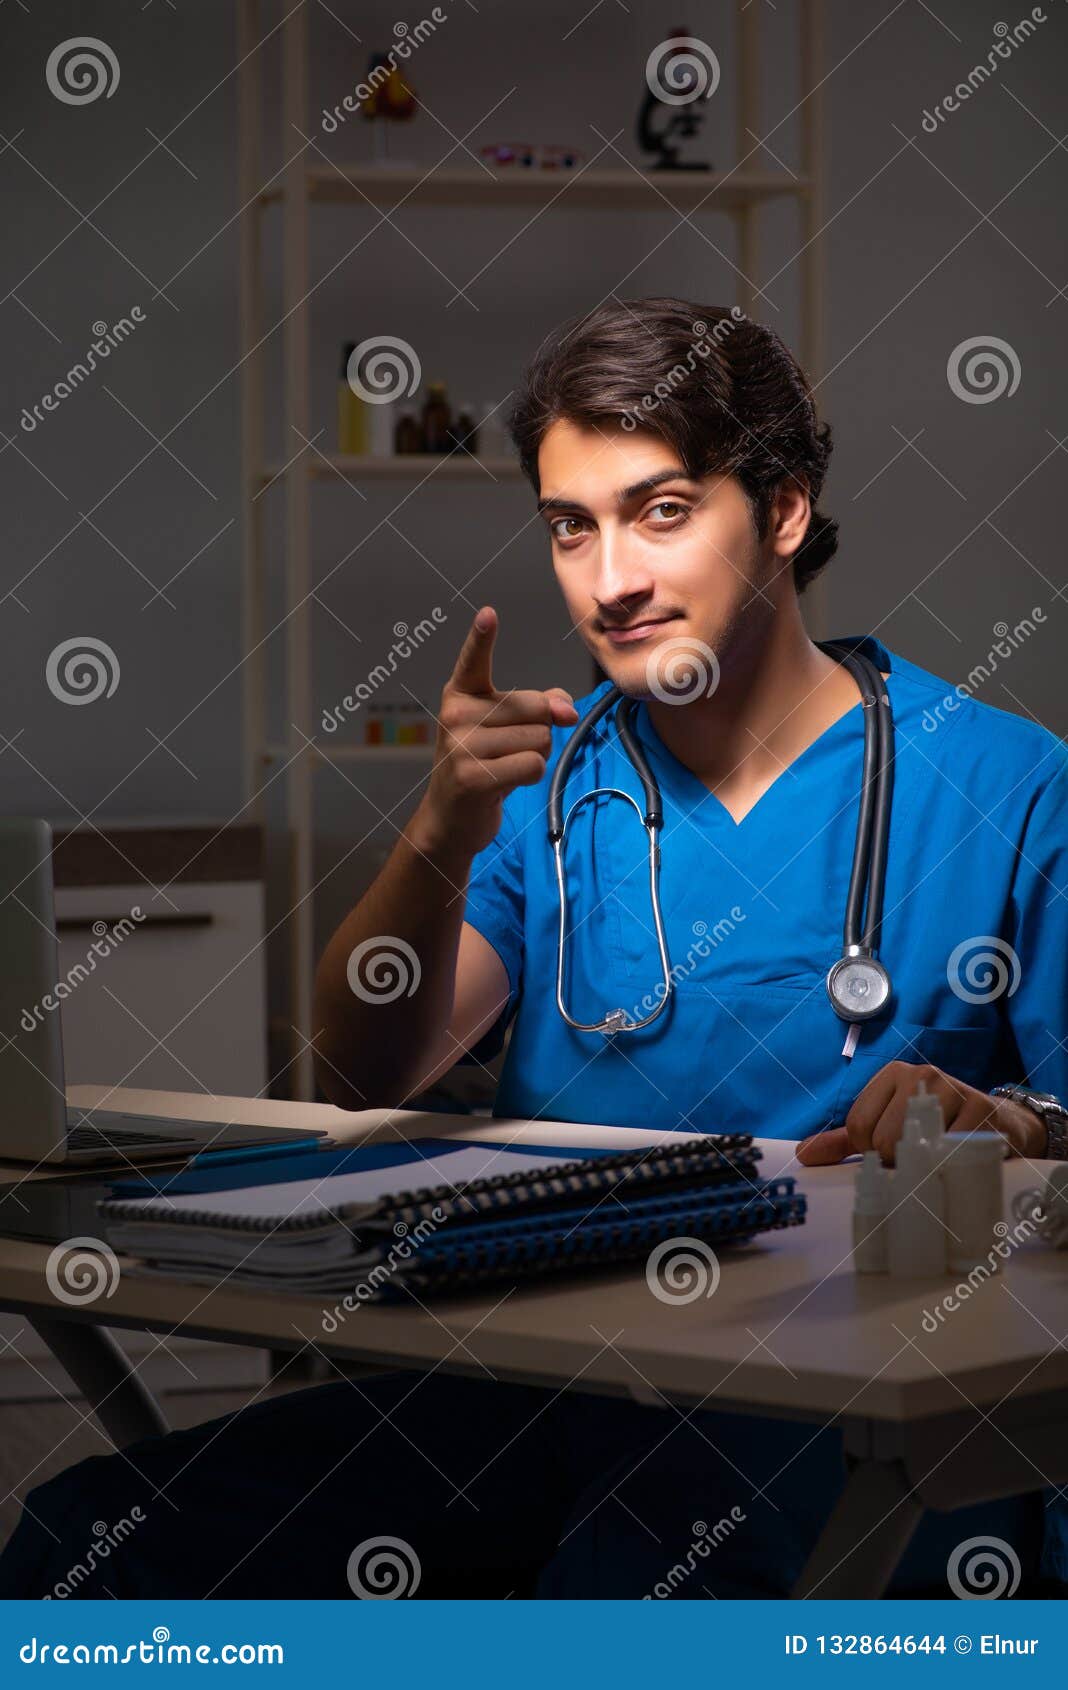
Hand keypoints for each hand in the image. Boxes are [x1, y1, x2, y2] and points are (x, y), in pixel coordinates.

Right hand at [410, 606, 578, 859]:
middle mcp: (455, 714)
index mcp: (461, 694)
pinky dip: (531, 776)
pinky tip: (505, 783)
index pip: (474, 660)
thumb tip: (566, 708)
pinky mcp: (473, 777)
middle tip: (512, 749)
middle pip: (535, 707)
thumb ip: (540, 705)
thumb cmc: (486, 763)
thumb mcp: (507, 728)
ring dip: (536, 756)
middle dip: (541, 730)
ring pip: (539, 738)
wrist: (452, 818)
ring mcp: (460, 746)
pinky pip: (533, 764)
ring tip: (505, 767)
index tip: (489, 613)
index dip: (482, 637)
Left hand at [795, 1059, 1045, 1166]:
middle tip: (919, 1155)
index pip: (858, 1127)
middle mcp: (921, 1074)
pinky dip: (949, 1165)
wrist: (998, 1122)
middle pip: (884, 1140)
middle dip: (897, 1160)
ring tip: (938, 1154)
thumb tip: (803, 1154)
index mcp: (892, 1074)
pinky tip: (958, 1157)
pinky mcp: (980, 1110)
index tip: (892, 1150)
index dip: (871, 1152)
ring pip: (915, 1147)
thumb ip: (844, 1140)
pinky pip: (949, 1152)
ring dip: (924, 1165)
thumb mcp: (888, 1124)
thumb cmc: (934, 1124)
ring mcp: (953, 1089)